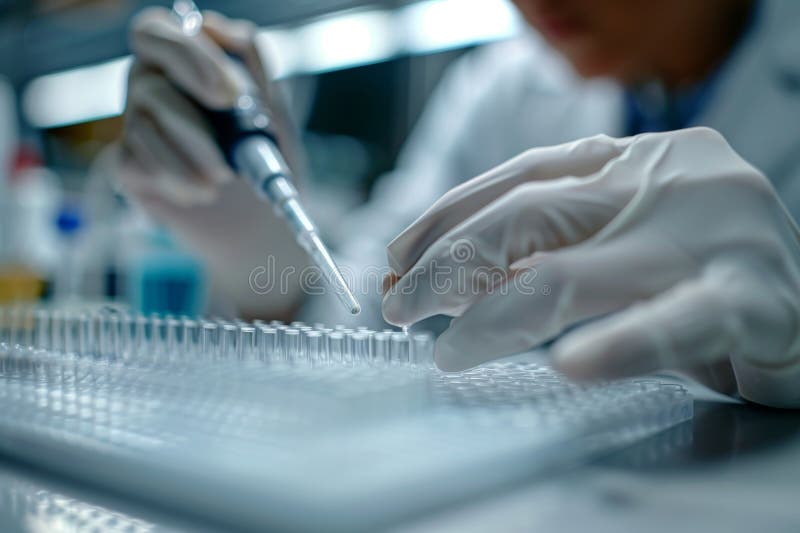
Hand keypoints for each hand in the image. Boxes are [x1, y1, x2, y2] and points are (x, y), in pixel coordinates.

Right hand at [119, 7, 300, 205]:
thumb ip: (249, 57)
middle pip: (144, 81)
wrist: (261, 214)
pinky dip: (177, 180)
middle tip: (224, 155)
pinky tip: (200, 192)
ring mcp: (136, 123)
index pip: (156, 32)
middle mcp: (151, 84)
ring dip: (191, 157)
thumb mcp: (272, 104)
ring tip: (224, 179)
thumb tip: (211, 26)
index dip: (188, 56)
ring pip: (144, 126)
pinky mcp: (129, 164)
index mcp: (182, 59)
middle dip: (188, 119)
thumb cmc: (265, 151)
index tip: (230, 95)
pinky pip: (138, 164)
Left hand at [382, 128, 799, 407]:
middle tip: (400, 304)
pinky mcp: (757, 301)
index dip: (449, 214)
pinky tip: (572, 367)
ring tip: (448, 348)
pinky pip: (678, 324)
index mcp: (639, 158)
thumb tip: (447, 271)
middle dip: (448, 263)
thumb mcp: (625, 239)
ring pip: (575, 273)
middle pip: (529, 216)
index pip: (522, 175)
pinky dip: (620, 345)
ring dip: (493, 315)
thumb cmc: (709, 272)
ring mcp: (714, 236)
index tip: (399, 254)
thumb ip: (554, 245)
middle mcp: (672, 180)